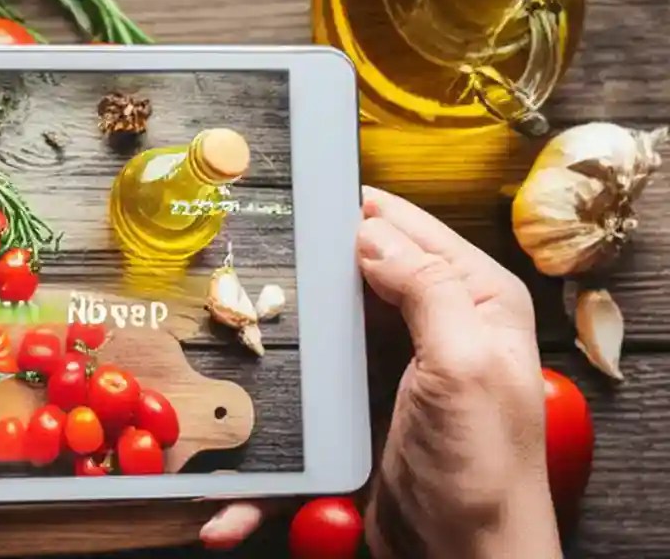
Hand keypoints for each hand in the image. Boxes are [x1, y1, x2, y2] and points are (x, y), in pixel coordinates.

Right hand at [200, 187, 560, 558]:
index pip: (409, 229)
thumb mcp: (465, 368)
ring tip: (235, 316)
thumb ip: (427, 291)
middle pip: (360, 270)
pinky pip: (317, 377)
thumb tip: (372, 233)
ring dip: (290, 323)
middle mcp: (435, 325)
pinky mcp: (360, 402)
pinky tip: (258, 389)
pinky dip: (288, 388)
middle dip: (313, 264)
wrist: (459, 556)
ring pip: (330, 316)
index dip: (359, 210)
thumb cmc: (482, 471)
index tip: (302, 196)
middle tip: (256, 256)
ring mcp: (393, 364)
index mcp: (475, 301)